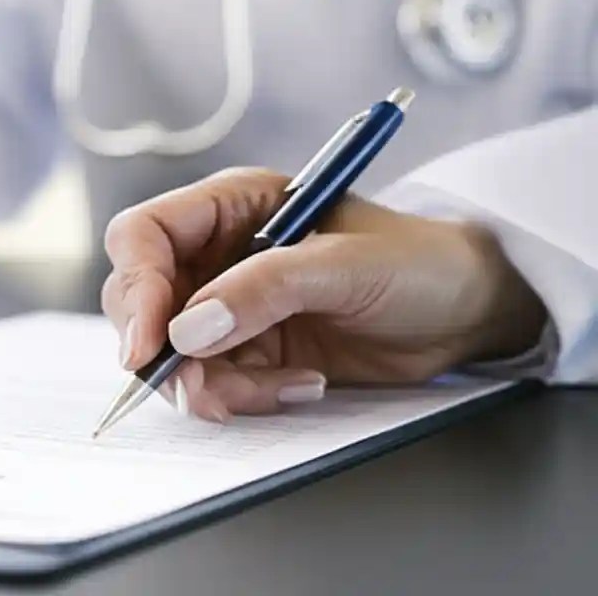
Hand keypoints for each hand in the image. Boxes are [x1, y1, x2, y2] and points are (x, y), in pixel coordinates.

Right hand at [101, 167, 545, 421]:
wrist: (465, 312)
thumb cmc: (417, 263)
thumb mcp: (344, 266)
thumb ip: (264, 289)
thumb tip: (188, 330)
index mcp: (231, 205)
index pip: (145, 236)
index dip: (137, 286)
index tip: (149, 344)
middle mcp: (217, 252)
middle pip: (142, 299)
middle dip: (164, 349)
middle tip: (200, 387)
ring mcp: (227, 304)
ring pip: (172, 352)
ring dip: (212, 383)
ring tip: (282, 387)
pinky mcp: (246, 349)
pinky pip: (212, 381)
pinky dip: (245, 396)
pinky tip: (300, 386)